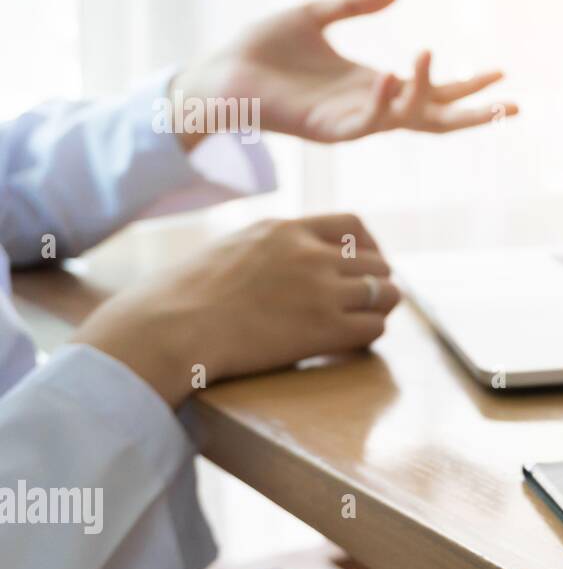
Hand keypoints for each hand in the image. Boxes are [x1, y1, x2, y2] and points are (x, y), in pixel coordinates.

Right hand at [71, 214, 399, 406]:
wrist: (170, 327)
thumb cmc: (183, 297)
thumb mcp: (231, 248)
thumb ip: (268, 250)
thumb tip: (287, 265)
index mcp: (285, 229)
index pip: (353, 225)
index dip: (368, 247)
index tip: (363, 265)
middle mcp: (309, 253)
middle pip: (376, 261)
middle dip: (376, 281)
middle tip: (367, 302)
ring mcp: (320, 289)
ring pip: (385, 292)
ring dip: (380, 307)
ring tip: (364, 322)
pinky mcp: (324, 328)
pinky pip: (374, 328)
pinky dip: (370, 335)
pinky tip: (352, 343)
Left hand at [169, 0, 517, 146]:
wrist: (218, 74)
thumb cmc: (262, 49)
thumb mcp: (314, 15)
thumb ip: (355, 3)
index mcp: (373, 85)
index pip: (434, 91)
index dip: (468, 84)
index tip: (502, 73)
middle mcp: (371, 108)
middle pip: (436, 118)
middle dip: (475, 114)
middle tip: (514, 105)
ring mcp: (352, 121)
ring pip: (407, 119)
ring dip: (425, 94)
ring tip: (429, 54)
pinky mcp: (328, 129)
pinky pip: (367, 121)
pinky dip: (384, 102)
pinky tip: (392, 76)